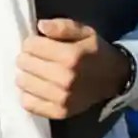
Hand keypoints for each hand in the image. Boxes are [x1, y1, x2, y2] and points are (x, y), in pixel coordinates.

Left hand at [16, 18, 130, 119]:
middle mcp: (65, 78)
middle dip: (28, 57)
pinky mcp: (59, 112)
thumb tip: (40, 25)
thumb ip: (62, 26)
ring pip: (23, 83)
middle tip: (37, 59)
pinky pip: (28, 104)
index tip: (38, 44)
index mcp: (71, 56)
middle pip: (24, 63)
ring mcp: (62, 98)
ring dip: (26, 75)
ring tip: (37, 73)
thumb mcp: (84, 32)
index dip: (31, 42)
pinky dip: (28, 95)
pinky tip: (36, 88)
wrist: (114, 78)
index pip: (30, 45)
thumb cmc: (94, 52)